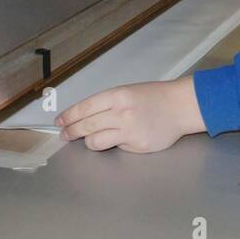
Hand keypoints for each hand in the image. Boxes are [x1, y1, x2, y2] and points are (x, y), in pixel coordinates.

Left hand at [56, 76, 205, 152]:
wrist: (180, 107)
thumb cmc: (155, 97)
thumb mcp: (129, 92)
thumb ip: (108, 103)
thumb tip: (84, 116)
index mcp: (117, 95)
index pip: (84, 108)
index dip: (68, 116)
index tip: (59, 122)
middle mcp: (121, 112)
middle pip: (86, 126)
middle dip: (71, 132)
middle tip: (64, 135)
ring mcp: (129, 130)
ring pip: (95, 141)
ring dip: (88, 142)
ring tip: (88, 140)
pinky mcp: (136, 145)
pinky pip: (115, 147)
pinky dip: (112, 144)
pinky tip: (117, 140)